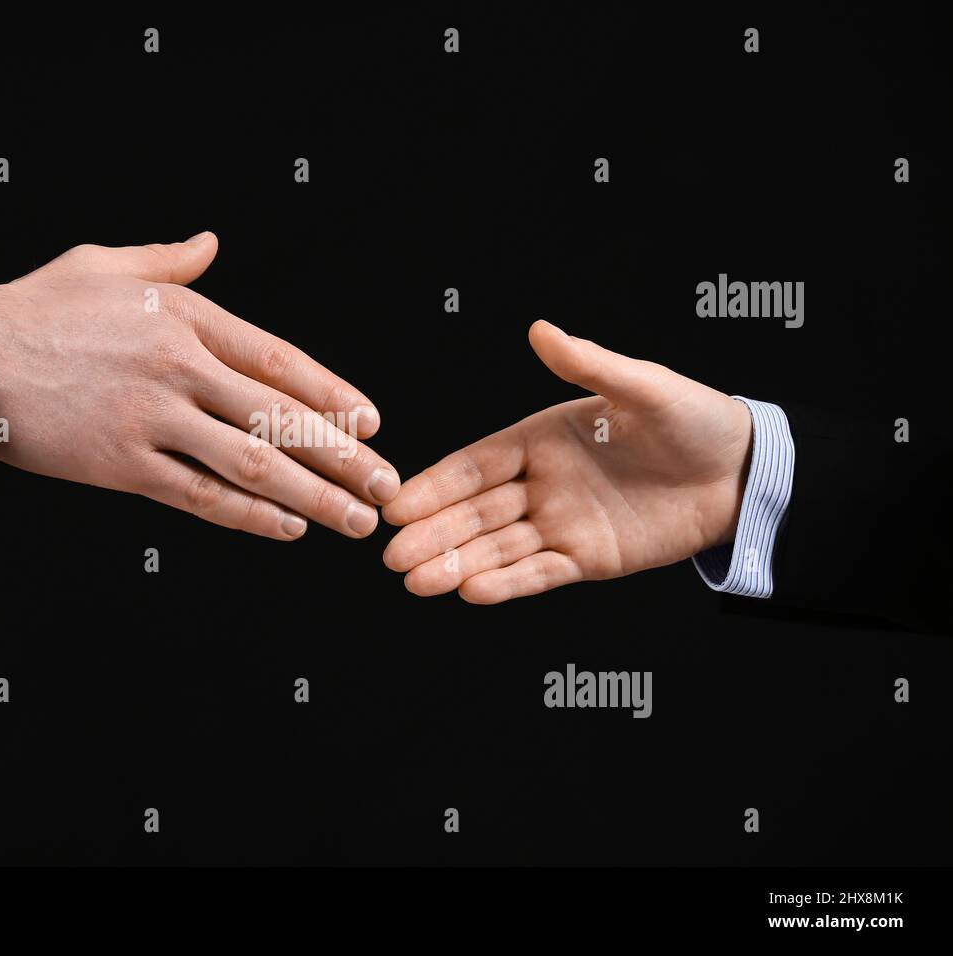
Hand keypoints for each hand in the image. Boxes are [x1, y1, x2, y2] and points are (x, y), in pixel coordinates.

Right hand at [0, 233, 398, 538]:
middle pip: (282, 416)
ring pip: (254, 461)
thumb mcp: (104, 264)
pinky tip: (288, 529)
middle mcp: (179, 366)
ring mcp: (152, 416)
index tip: (372, 423)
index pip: (280, 360)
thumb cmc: (33, 307)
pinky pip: (200, 495)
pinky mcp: (121, 464)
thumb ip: (169, 261)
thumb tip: (211, 243)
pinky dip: (249, 515)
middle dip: (344, 456)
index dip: (334, 394)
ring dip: (313, 495)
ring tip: (355, 521)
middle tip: (388, 487)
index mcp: (184, 315)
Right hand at [382, 320, 752, 602]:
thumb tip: (541, 330)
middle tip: (392, 557)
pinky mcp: (588, 559)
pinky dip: (507, 583)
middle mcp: (542, 483)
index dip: (436, 485)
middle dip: (433, 534)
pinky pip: (539, 572)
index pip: (476, 466)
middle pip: (475, 513)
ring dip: (457, 565)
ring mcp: (561, 523)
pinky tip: (472, 591)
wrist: (742, 473)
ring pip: (497, 548)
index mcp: (541, 439)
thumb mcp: (642, 387)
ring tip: (417, 584)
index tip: (397, 504)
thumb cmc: (694, 420)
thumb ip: (589, 365)